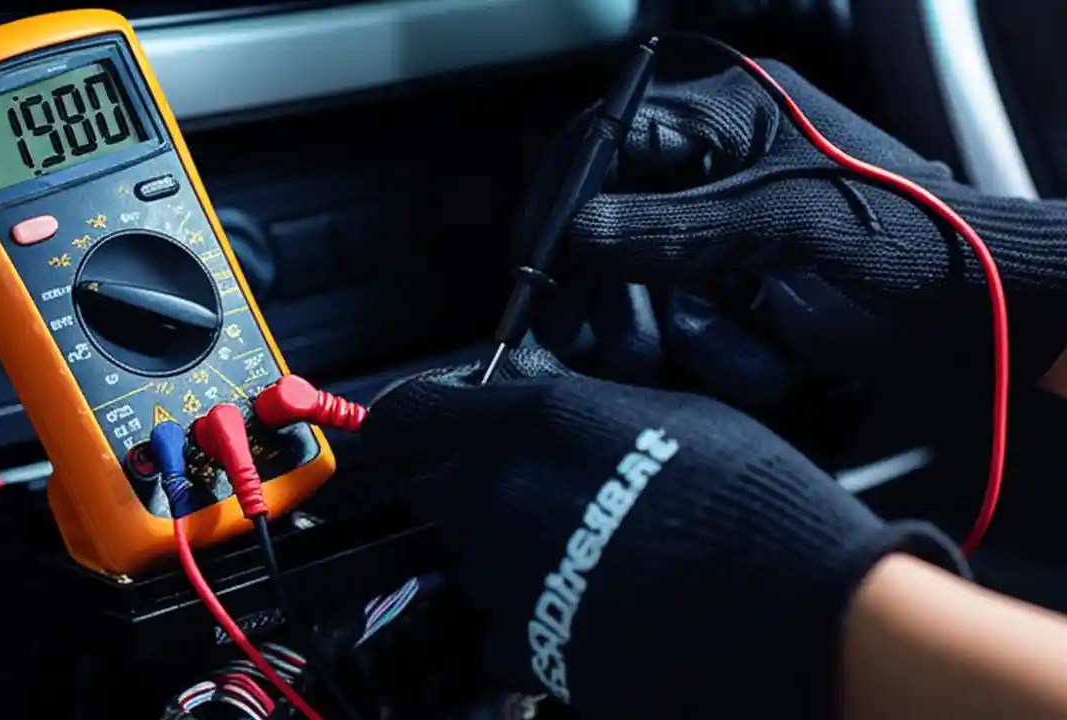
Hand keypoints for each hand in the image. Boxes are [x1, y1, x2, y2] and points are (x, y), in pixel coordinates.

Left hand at [361, 347, 965, 717]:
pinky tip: (598, 612)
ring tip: (594, 561)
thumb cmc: (745, 496)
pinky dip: (537, 623)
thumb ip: (582, 409)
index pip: (409, 415)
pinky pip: (504, 630)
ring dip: (513, 560)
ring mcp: (503, 573)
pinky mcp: (523, 643)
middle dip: (470, 495)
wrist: (787, 604)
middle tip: (538, 501)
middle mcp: (496, 492)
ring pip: (475, 562)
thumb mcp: (665, 413)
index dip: (398, 424)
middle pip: (436, 492)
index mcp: (527, 423)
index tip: (400, 432)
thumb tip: (550, 409)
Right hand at [537, 59, 1066, 402]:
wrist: (973, 300)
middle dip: (612, 289)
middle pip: (608, 217)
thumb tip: (578, 235)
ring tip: (738, 360)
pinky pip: (675, 316)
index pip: (608, 139)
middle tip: (601, 344)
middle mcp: (707, 162)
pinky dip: (704, 348)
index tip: (535, 263)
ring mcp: (713, 225)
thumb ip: (677, 227)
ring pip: (639, 279)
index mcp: (724, 111)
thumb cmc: (903, 232)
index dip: (562, 199)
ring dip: (673, 332)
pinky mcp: (724, 281)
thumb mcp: (786, 221)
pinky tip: (757, 363)